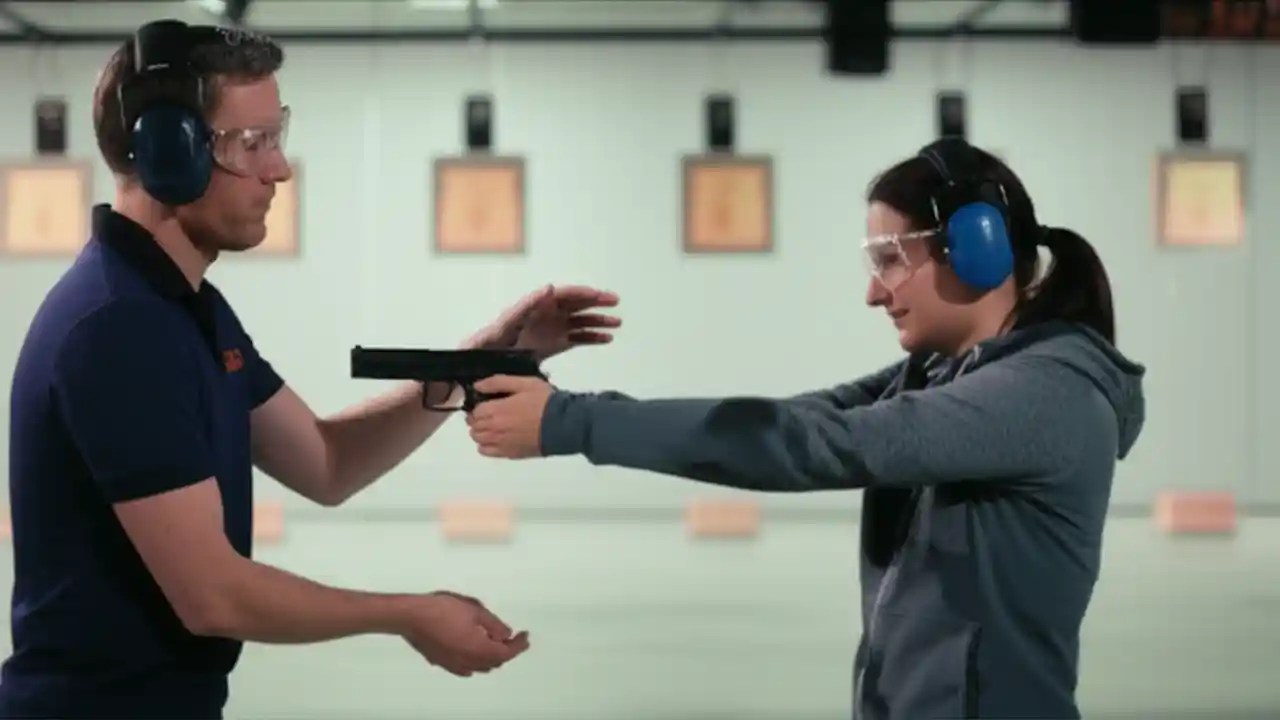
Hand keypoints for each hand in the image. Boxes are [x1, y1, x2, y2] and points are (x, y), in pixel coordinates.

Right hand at [401, 590, 529, 676]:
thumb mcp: (475, 610)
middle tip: (511, 637)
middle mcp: (467, 662)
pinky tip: (473, 653)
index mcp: (478, 650)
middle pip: (494, 662)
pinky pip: (464, 668)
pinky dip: (474, 662)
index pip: (506, 653)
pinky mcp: (441, 662)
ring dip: (490, 657)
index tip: (526, 635)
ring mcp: (453, 664)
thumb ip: (494, 624)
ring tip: (494, 642)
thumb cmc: (443, 609)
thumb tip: (507, 635)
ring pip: (479, 667)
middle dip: (505, 650)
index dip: (519, 645)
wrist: (410, 616)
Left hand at [465, 284, 620, 362]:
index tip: (598, 295)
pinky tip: (607, 339)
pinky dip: (592, 337)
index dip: (581, 294)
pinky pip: (577, 337)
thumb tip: (549, 287)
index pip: (563, 295)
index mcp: (535, 307)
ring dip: (598, 321)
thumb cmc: (487, 343)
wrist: (479, 365)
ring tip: (617, 323)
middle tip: (614, 302)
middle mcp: (546, 315)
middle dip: (596, 302)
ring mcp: (552, 329)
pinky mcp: (554, 344)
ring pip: (580, 321)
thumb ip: (526, 306)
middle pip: (575, 304)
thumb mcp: (505, 324)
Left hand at [465, 375, 553, 458]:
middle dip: (478, 419)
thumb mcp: (524, 383)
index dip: (478, 407)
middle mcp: (494, 428)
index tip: (486, 404)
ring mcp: (501, 443)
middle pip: (474, 426)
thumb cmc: (545, 401)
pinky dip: (485, 446)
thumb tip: (477, 386)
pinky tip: (495, 439)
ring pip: (478, 439)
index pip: (475, 411)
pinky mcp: (509, 453)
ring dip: (480, 432)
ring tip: (492, 426)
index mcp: (496, 410)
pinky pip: (486, 452)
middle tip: (489, 413)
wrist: (564, 424)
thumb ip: (498, 382)